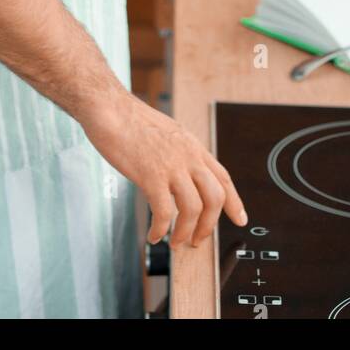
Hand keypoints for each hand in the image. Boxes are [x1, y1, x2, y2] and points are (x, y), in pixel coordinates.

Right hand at [82, 92, 247, 248]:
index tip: (240, 218)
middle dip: (209, 225)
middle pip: (215, 197)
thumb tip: (184, 174)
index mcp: (193, 146)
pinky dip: (161, 229)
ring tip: (175, 242)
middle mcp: (188, 156)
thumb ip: (180, 152)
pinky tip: (154, 234)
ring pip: (193, 208)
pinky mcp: (151, 175)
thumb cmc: (131, 120)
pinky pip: (164, 212)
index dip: (234, 201)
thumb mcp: (168, 133)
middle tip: (198, 239)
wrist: (110, 108)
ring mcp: (171, 165)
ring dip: (185, 232)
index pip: (223, 177)